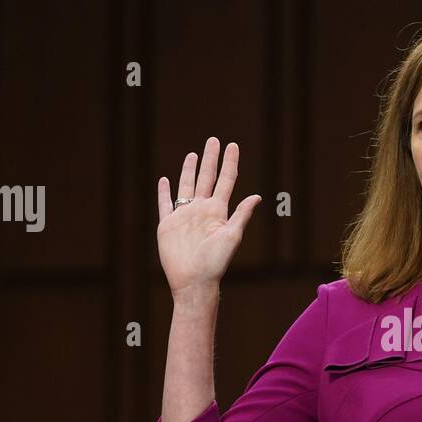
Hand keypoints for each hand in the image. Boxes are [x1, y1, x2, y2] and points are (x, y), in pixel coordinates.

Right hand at [156, 137, 261, 301]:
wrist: (194, 281)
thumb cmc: (215, 263)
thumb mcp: (231, 237)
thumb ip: (241, 216)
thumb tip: (257, 196)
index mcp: (218, 211)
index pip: (225, 181)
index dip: (229, 163)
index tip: (233, 146)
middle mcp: (201, 210)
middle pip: (207, 177)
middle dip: (211, 159)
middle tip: (214, 140)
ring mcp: (184, 216)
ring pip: (186, 186)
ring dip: (190, 170)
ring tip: (193, 154)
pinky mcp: (168, 225)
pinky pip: (165, 205)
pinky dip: (164, 193)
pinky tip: (164, 181)